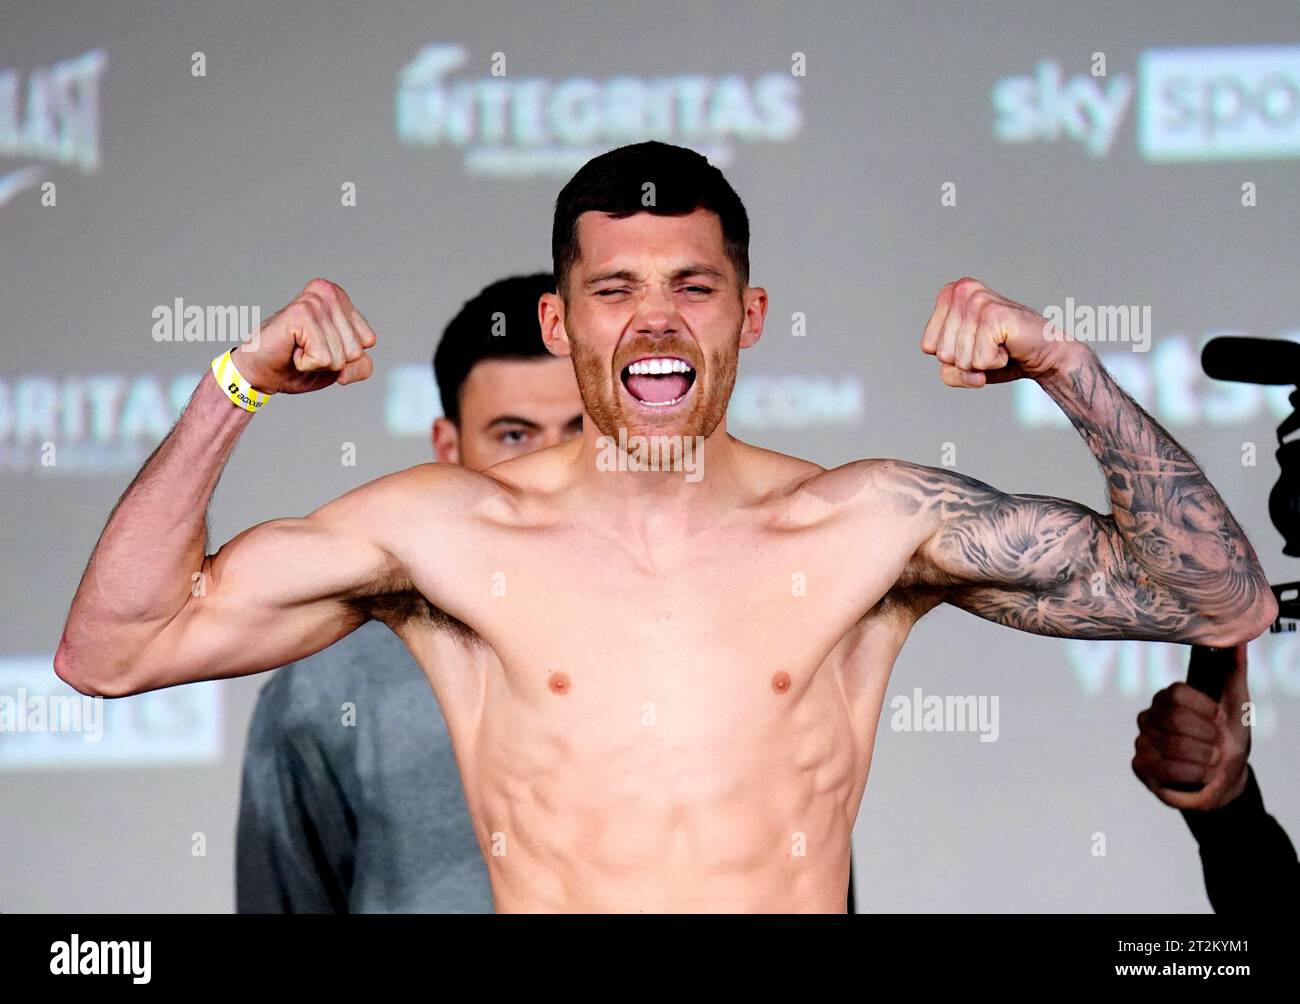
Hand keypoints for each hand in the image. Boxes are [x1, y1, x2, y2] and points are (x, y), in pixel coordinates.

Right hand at [235, 278, 376, 394]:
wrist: (260, 372)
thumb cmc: (298, 366)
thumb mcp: (341, 368)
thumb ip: (361, 365)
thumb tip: (353, 362)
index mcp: (341, 299)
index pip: (368, 341)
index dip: (345, 357)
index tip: (319, 347)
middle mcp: (329, 293)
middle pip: (357, 349)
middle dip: (333, 360)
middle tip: (306, 349)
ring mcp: (315, 301)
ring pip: (342, 355)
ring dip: (319, 362)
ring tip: (298, 349)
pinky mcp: (301, 313)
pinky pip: (324, 358)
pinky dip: (307, 364)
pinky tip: (292, 349)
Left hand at [920, 277, 1080, 387]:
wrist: (1045, 355)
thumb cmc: (1003, 356)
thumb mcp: (964, 367)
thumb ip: (948, 370)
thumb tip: (967, 366)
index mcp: (949, 295)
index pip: (928, 346)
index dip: (952, 358)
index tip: (976, 345)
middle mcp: (961, 291)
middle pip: (942, 353)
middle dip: (968, 361)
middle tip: (991, 347)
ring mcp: (978, 301)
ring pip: (959, 359)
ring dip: (983, 362)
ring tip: (1001, 345)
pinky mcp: (994, 315)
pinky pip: (979, 360)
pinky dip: (995, 363)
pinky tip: (1009, 346)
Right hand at [1132, 644, 1251, 810]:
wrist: (1226, 779)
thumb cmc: (1229, 740)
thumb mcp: (1237, 705)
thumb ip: (1234, 671)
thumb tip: (1238, 639)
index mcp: (1169, 698)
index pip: (1176, 694)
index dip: (1204, 710)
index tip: (1218, 719)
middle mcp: (1150, 715)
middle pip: (1174, 720)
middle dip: (1207, 739)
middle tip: (1214, 746)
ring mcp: (1142, 740)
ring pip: (1173, 747)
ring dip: (1203, 760)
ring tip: (1207, 762)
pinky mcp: (1139, 766)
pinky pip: (1165, 769)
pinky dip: (1192, 775)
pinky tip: (1196, 775)